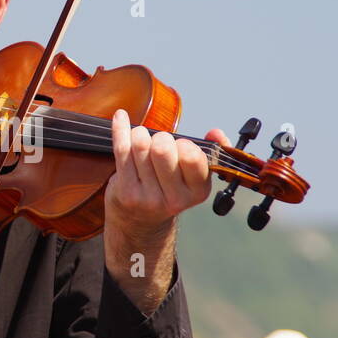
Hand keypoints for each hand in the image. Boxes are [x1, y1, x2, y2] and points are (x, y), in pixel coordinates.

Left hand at [104, 108, 219, 240]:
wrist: (140, 221)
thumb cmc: (169, 187)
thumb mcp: (195, 175)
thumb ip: (211, 150)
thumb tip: (216, 133)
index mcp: (198, 192)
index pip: (192, 157)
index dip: (184, 144)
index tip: (179, 145)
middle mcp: (174, 199)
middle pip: (162, 149)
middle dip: (160, 137)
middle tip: (159, 143)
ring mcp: (148, 198)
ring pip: (140, 146)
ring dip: (140, 134)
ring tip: (141, 137)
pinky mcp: (126, 192)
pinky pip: (121, 150)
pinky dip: (121, 128)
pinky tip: (121, 117)